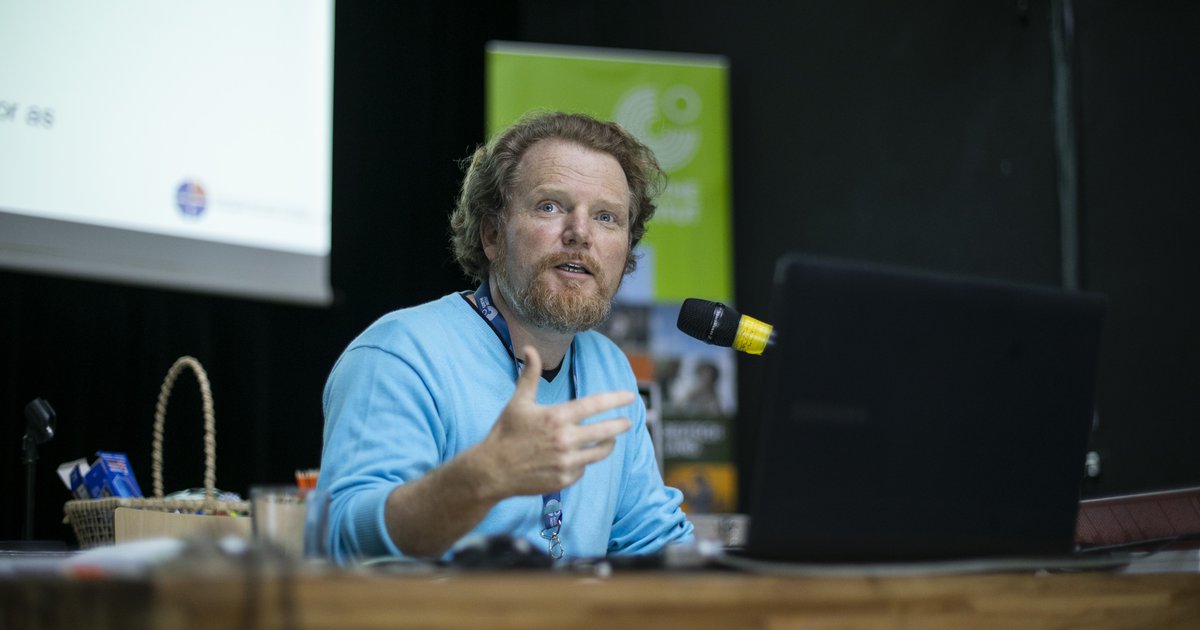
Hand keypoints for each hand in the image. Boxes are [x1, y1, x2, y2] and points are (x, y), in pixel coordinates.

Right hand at [475, 345, 632, 498]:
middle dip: (621, 424)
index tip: (630, 396)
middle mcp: (565, 439)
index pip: (595, 404)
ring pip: (601, 451)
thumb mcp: (518, 402)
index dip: (616, 399)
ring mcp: (567, 461)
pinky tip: (579, 457)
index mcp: (557, 416)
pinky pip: (584, 467)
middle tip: (628, 421)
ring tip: (610, 439)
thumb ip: (530, 375)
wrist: (492, 471)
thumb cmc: (505, 432)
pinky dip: (584, 461)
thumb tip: (529, 349)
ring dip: (608, 443)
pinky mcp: (565, 479)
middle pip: (606, 430)